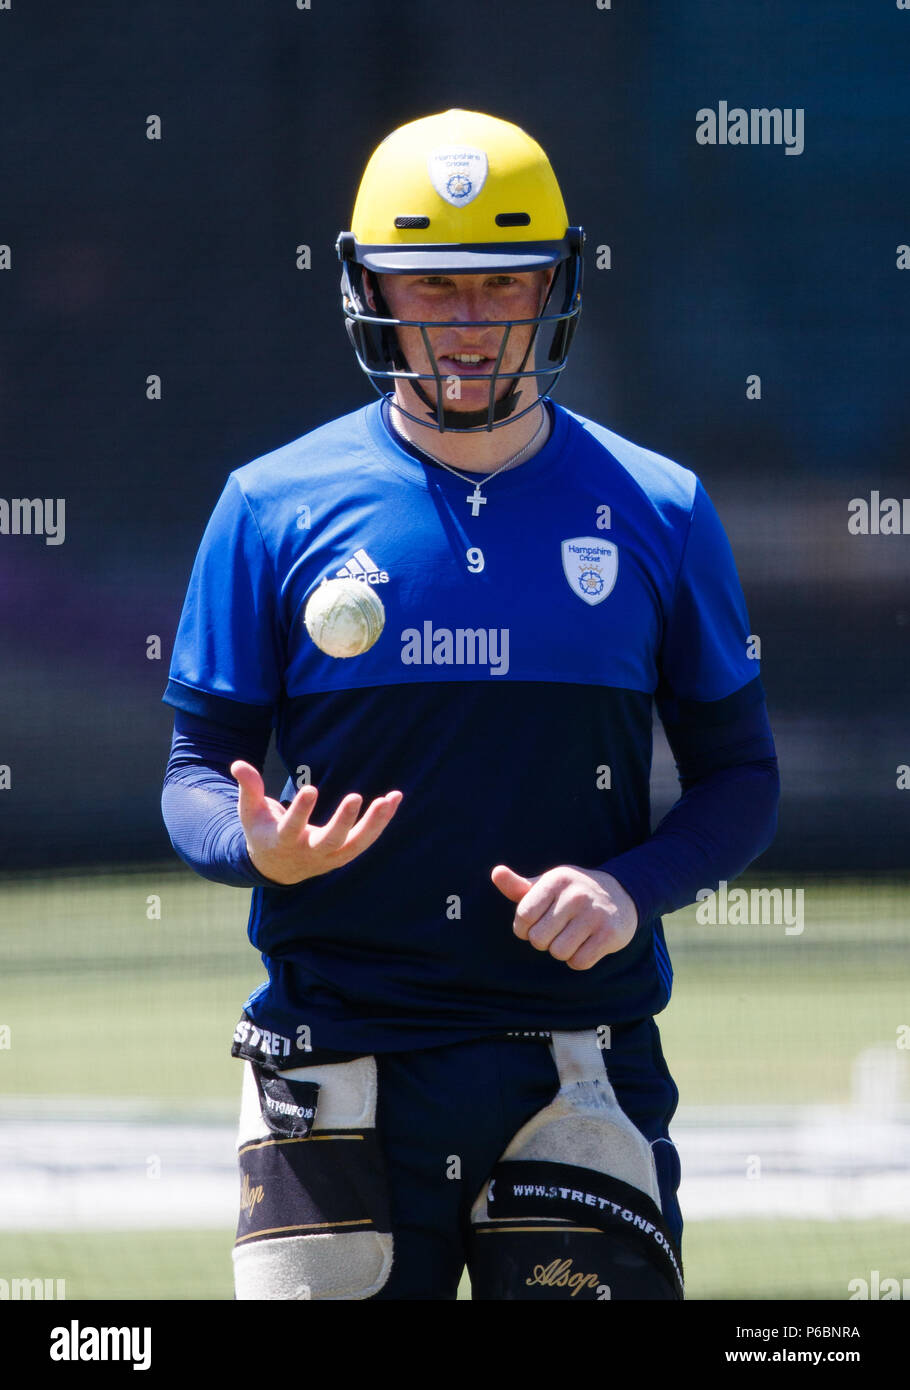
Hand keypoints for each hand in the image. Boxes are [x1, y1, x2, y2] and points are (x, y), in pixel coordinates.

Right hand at [231, 761, 401, 885]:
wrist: (277, 867)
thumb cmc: (262, 831)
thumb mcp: (249, 812)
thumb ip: (248, 788)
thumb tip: (238, 764)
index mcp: (282, 841)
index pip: (292, 828)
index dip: (301, 811)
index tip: (310, 789)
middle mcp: (309, 852)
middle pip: (330, 840)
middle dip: (343, 821)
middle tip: (355, 796)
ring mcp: (330, 857)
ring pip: (356, 844)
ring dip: (374, 823)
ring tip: (389, 799)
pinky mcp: (345, 855)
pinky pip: (367, 839)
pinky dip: (382, 821)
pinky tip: (394, 799)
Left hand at [491, 863, 638, 969]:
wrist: (621, 895)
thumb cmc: (572, 893)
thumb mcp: (547, 885)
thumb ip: (518, 886)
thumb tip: (496, 873)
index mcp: (556, 880)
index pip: (523, 916)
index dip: (524, 927)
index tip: (534, 924)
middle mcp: (576, 895)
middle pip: (539, 939)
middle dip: (543, 941)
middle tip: (556, 931)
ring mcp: (594, 914)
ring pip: (559, 953)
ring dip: (561, 952)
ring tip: (571, 937)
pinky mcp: (609, 934)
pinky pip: (579, 962)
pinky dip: (578, 960)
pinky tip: (586, 944)